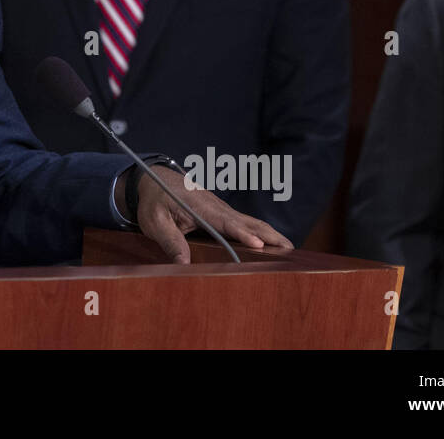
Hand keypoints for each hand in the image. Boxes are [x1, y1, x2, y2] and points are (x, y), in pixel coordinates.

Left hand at [135, 165, 292, 263]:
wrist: (154, 180)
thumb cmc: (154, 201)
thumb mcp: (155, 222)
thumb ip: (169, 241)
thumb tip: (183, 264)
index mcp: (200, 206)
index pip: (225, 222)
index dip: (242, 233)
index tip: (257, 244)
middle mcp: (216, 206)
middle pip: (246, 220)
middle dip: (267, 234)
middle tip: (289, 250)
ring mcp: (221, 208)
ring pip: (249, 220)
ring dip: (269, 233)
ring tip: (289, 249)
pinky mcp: (222, 213)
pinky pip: (244, 222)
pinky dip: (260, 231)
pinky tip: (271, 243)